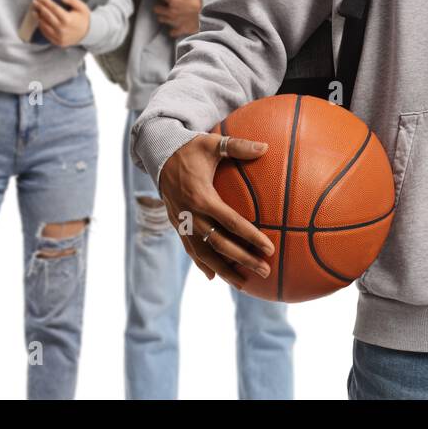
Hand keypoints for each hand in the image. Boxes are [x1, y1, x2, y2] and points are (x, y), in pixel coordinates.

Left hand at [32, 0, 90, 45]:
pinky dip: (42, 26)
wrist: (88, 34)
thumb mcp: (82, 7)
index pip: (53, 8)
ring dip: (38, 17)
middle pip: (47, 15)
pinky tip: (40, 21)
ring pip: (44, 25)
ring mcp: (59, 36)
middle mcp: (62, 28)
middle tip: (34, 2)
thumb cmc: (84, 19)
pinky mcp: (57, 41)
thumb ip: (72, 0)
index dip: (45, 2)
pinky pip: (46, 33)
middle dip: (39, 7)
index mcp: (68, 19)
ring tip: (35, 11)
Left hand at [154, 0, 202, 36]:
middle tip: (164, 5)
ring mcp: (175, 21)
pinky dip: (173, 30)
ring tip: (168, 15)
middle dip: (159, 6)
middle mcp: (171, 11)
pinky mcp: (182, 29)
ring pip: (162, 20)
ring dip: (164, 17)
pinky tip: (175, 28)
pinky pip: (173, 32)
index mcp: (173, 0)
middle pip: (157, 9)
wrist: (210, 14)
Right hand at [157, 133, 277, 288]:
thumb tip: (266, 147)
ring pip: (204, 254)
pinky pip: (190, 249)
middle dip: (243, 259)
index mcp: (202, 196)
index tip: (269, 248)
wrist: (158, 155)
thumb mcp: (212, 144)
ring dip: (224, 270)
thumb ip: (238, 147)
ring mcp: (182, 222)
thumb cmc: (190, 149)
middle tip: (265, 270)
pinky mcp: (176, 225)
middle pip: (219, 244)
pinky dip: (201, 264)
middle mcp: (190, 214)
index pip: (231, 222)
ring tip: (243, 284)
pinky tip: (213, 277)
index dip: (251, 236)